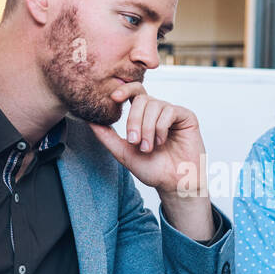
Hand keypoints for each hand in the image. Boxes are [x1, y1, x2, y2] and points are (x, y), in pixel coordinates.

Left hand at [88, 82, 206, 195]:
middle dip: (134, 120)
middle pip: (141, 99)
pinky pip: (169, 111)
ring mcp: (172, 113)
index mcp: (143, 116)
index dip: (124, 90)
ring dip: (148, 128)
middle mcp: (158, 111)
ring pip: (154, 105)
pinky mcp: (186, 117)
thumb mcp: (124, 152)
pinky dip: (161, 128)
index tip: (113, 97)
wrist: (173, 183)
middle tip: (134, 141)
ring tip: (149, 147)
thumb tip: (88, 121)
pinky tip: (162, 142)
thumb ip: (107, 136)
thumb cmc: (152, 169)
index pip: (133, 93)